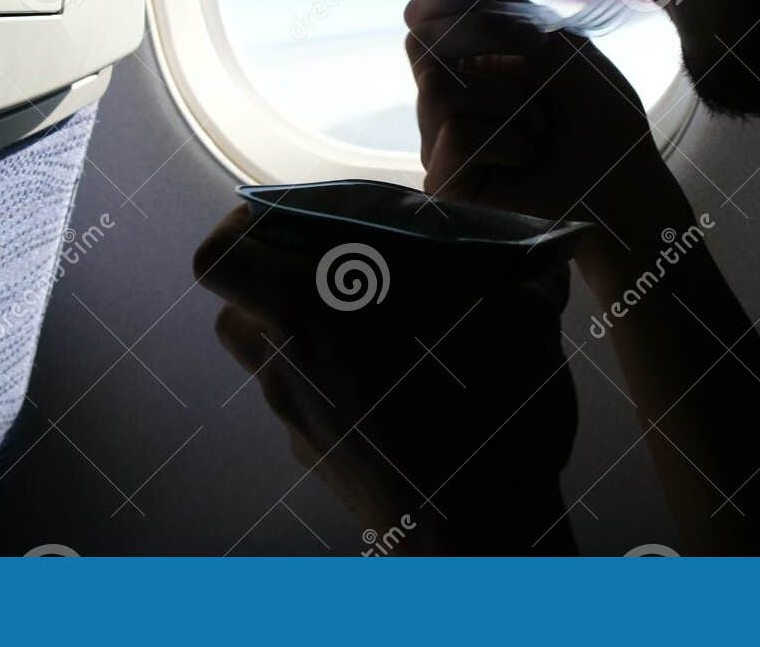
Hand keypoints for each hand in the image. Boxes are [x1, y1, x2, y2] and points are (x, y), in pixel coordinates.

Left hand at [193, 204, 578, 553]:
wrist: (484, 542)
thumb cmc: (494, 424)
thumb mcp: (521, 326)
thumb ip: (518, 276)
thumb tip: (537, 255)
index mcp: (319, 316)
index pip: (222, 257)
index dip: (243, 226)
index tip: (292, 217)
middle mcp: (290, 368)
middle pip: (235, 308)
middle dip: (275, 280)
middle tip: (336, 268)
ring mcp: (297, 422)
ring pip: (264, 358)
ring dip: (297, 331)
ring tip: (365, 324)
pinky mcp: (317, 460)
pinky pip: (302, 404)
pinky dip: (328, 382)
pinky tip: (391, 384)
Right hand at [404, 0, 693, 258]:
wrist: (630, 187)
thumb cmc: (601, 121)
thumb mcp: (559, 45)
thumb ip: (503, 1)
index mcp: (468, 67)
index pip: (420, 17)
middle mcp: (446, 106)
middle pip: (419, 43)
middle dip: (486, 36)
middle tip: (540, 62)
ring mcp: (442, 147)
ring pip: (436, 88)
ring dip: (507, 96)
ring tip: (539, 126)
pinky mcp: (449, 185)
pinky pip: (456, 135)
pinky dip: (508, 138)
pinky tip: (529, 157)